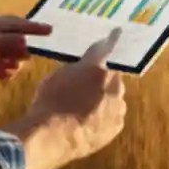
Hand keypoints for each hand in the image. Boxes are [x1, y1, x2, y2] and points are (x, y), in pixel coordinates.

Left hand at [0, 15, 52, 92]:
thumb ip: (11, 40)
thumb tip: (26, 40)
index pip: (17, 23)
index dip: (34, 27)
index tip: (51, 30)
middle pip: (16, 41)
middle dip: (20, 51)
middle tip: (23, 58)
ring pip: (11, 56)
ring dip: (12, 63)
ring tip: (6, 70)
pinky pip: (2, 68)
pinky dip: (4, 71)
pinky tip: (1, 76)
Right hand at [25, 27, 126, 161]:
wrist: (52, 136)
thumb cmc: (49, 102)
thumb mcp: (57, 76)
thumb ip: (76, 69)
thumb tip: (84, 68)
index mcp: (97, 66)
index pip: (106, 47)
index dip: (111, 40)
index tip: (118, 32)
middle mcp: (113, 82)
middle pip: (111, 78)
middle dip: (101, 82)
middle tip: (83, 93)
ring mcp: (118, 105)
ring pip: (114, 98)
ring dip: (104, 101)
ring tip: (82, 113)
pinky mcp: (117, 125)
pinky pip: (113, 117)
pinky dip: (104, 119)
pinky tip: (87, 125)